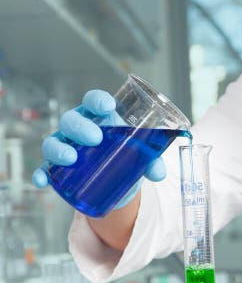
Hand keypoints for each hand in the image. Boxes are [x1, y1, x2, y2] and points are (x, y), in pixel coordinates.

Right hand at [31, 90, 165, 208]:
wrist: (116, 179)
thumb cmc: (125, 155)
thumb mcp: (140, 155)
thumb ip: (151, 160)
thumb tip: (158, 173)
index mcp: (99, 117)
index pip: (93, 101)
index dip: (97, 100)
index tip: (108, 106)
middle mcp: (78, 128)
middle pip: (71, 120)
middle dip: (80, 127)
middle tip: (96, 138)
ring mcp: (65, 146)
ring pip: (53, 142)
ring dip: (59, 149)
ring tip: (71, 159)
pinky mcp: (58, 168)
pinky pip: (45, 169)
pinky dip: (42, 174)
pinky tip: (43, 181)